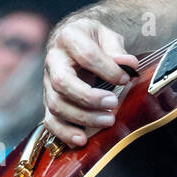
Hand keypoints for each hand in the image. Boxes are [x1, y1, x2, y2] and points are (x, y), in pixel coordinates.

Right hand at [43, 14, 138, 146]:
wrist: (74, 41)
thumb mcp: (107, 36)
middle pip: (62, 83)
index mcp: (69, 38)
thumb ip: (117, 50)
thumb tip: (129, 65)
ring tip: (108, 121)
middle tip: (113, 104)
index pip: (86, 55)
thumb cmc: (93, 40)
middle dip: (89, 98)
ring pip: (56, 104)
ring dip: (82, 117)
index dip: (107, 69)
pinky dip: (64, 132)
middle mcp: (53, 60)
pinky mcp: (49, 100)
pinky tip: (82, 140)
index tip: (126, 79)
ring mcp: (48, 82)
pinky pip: (50, 120)